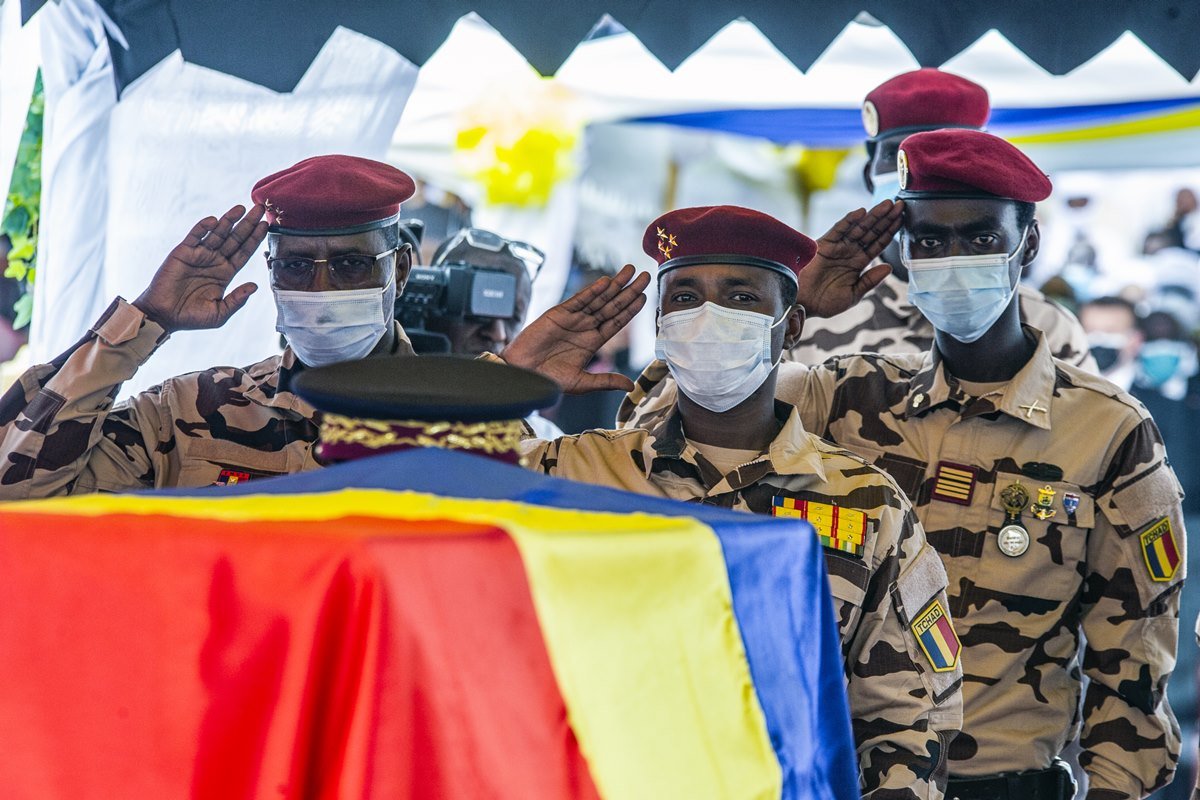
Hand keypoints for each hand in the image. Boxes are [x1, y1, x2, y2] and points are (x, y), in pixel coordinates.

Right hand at [133, 204, 268, 333]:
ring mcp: (199, 255)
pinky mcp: (183, 252)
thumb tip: (254, 286)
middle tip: (260, 209)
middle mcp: (214, 261)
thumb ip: (237, 300)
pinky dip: (203, 227)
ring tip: (241, 208)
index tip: (266, 226)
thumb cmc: (191, 317)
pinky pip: (195, 236)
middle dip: (248, 224)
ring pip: (218, 234)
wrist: (164, 317)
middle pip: (235, 239)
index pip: (244, 252)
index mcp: (226, 273)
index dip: (255, 239)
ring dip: (229, 220)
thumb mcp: (220, 313)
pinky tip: (215, 220)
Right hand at [503, 264, 649, 393]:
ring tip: (631, 270)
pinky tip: (606, 282)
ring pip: (599, 299)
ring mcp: (573, 319)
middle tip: (646, 276)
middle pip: (613, 305)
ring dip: (615, 284)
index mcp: (592, 342)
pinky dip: (592, 291)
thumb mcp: (582, 383)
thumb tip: (631, 386)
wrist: (522, 375)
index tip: (645, 297)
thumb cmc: (549, 380)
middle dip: (629, 291)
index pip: (617, 322)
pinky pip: (579, 300)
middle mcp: (585, 327)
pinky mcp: (558, 314)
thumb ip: (606, 381)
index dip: (631, 309)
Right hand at [796, 199, 901, 317]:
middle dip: (886, 219)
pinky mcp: (824, 245)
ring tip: (887, 204)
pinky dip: (849, 220)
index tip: (903, 219)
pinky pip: (839, 230)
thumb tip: (888, 267)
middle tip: (900, 205)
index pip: (878, 244)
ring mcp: (838, 247)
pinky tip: (862, 212)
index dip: (891, 232)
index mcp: (858, 264)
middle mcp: (850, 252)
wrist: (803, 304)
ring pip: (859, 228)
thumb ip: (870, 280)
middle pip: (872, 232)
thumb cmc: (825, 302)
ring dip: (873, 216)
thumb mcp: (853, 294)